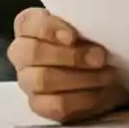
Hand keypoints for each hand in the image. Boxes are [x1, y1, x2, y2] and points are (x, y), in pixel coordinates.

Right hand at [8, 7, 128, 122]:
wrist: (106, 73)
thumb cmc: (92, 42)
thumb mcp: (90, 27)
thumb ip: (84, 24)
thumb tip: (96, 24)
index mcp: (30, 27)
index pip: (27, 22)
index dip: (48, 29)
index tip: (73, 36)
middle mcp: (22, 53)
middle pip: (32, 53)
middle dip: (71, 56)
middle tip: (100, 57)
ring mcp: (27, 80)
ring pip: (43, 80)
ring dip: (81, 77)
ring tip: (106, 74)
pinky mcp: (39, 105)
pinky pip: (56, 104)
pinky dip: (82, 98)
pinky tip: (99, 91)